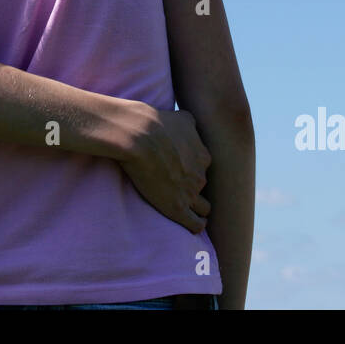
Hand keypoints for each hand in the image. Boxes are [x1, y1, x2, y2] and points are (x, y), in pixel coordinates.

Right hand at [120, 107, 211, 232]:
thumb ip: (191, 125)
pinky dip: (194, 225)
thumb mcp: (182, 117)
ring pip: (203, 208)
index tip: (181, 172)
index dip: (193, 171)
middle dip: (192, 189)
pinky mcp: (177, 208)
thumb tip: (191, 125)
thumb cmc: (157, 124)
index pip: (204, 169)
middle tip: (176, 187)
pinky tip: (188, 222)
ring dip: (196, 209)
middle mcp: (201, 176)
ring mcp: (190, 193)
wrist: (140, 136)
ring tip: (185, 209)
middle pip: (202, 188)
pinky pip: (196, 225)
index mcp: (204, 157)